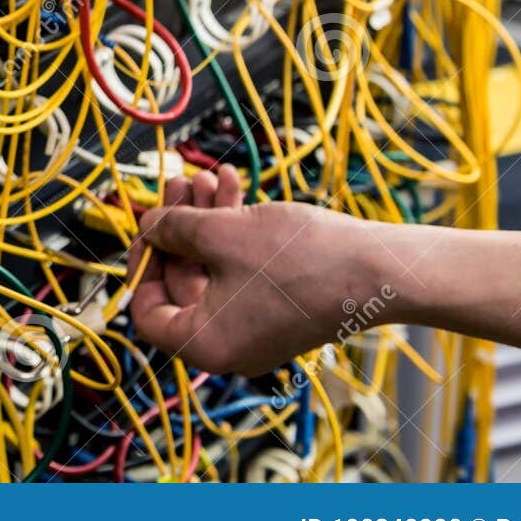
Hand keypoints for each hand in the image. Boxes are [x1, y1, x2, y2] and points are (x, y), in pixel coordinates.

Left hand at [126, 167, 387, 375]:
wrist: (380, 268)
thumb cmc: (302, 258)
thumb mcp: (221, 234)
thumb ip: (173, 229)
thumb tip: (148, 226)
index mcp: (205, 344)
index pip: (146, 313)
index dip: (141, 264)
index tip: (149, 226)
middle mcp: (228, 346)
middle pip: (181, 282)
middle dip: (180, 225)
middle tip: (181, 182)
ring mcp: (255, 328)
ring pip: (212, 268)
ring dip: (207, 218)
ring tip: (209, 175)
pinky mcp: (278, 308)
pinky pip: (240, 270)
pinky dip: (234, 231)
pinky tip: (235, 185)